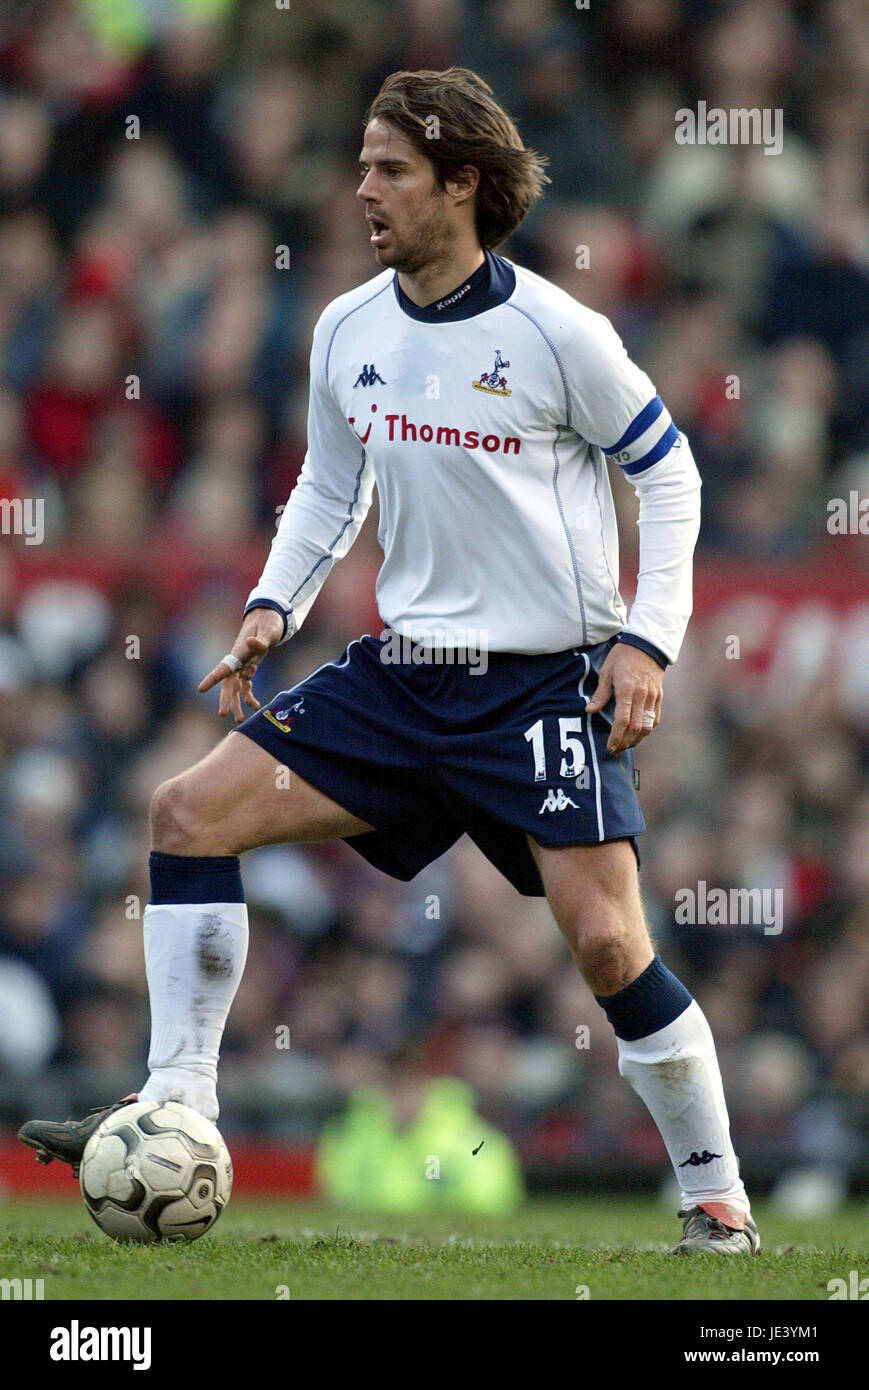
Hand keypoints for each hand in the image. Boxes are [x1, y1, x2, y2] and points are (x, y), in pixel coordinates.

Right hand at [197, 608, 284, 722]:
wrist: (269, 618)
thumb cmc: (268, 623)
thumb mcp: (268, 629)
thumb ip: (261, 639)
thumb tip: (251, 642)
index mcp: (239, 652)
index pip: (224, 667)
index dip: (212, 678)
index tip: (200, 689)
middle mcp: (238, 661)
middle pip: (228, 683)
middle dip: (225, 699)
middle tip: (223, 713)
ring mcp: (243, 665)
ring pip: (236, 688)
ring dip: (237, 703)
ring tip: (239, 720)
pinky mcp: (250, 667)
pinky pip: (246, 685)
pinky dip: (249, 696)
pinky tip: (255, 706)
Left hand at [585, 642, 662, 753]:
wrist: (647, 644)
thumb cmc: (623, 656)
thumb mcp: (607, 671)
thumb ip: (601, 693)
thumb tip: (590, 710)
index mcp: (627, 690)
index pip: (622, 720)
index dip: (616, 737)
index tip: (610, 746)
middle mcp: (641, 696)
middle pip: (635, 727)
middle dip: (625, 742)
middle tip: (616, 750)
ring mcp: (652, 697)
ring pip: (647, 726)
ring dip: (637, 739)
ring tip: (627, 745)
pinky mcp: (659, 696)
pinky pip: (655, 718)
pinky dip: (648, 729)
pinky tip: (639, 733)